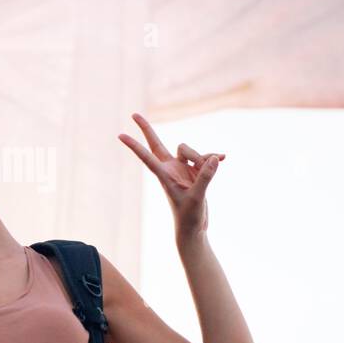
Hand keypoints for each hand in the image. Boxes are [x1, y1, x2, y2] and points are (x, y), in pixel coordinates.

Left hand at [118, 113, 224, 242]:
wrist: (194, 228)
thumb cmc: (189, 217)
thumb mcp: (198, 197)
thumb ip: (206, 177)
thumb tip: (214, 158)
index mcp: (164, 175)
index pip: (146, 156)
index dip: (134, 145)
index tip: (120, 135)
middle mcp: (171, 169)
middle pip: (157, 143)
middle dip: (146, 129)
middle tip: (133, 114)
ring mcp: (182, 169)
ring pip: (190, 151)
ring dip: (202, 158)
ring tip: (209, 172)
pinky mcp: (195, 172)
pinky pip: (204, 158)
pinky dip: (213, 159)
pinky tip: (223, 158)